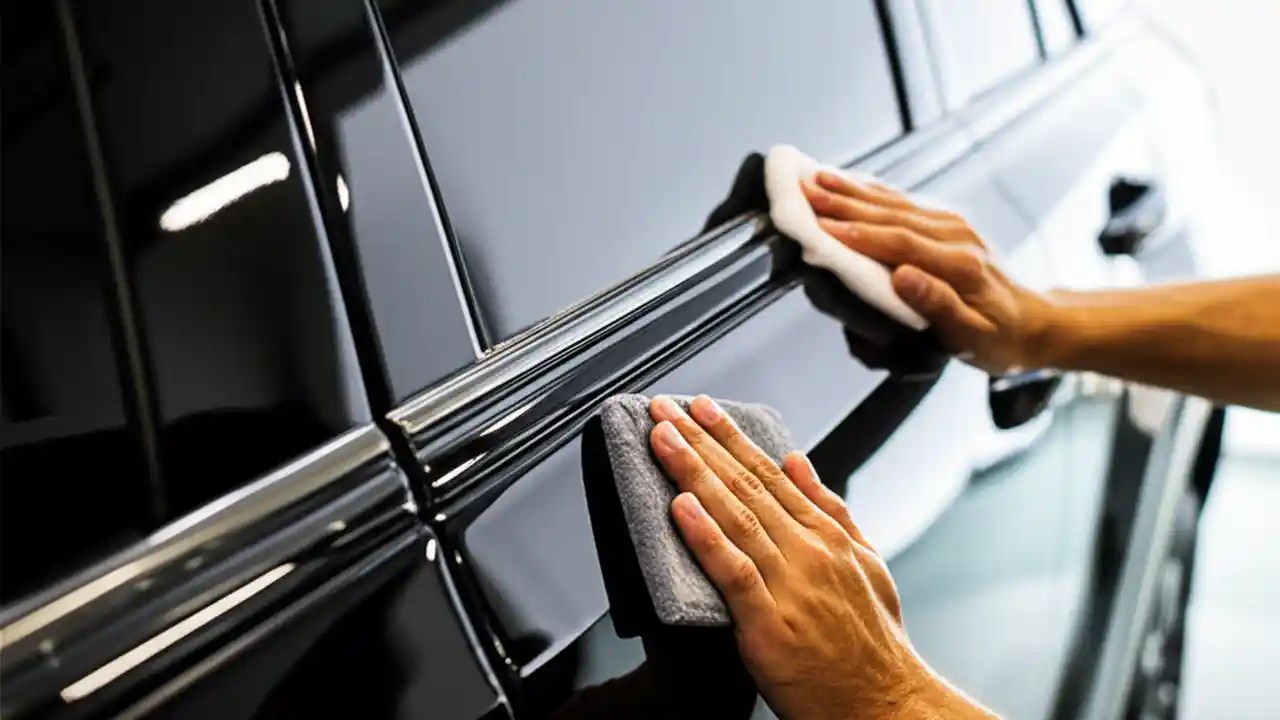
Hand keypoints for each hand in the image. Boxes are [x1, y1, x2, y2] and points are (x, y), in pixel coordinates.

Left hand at [648, 395, 993, 719]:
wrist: (886, 704)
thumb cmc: (873, 645)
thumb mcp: (868, 565)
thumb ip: (832, 510)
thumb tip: (800, 462)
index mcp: (828, 536)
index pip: (770, 473)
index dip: (730, 437)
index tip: (701, 410)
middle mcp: (809, 551)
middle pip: (746, 483)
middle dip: (701, 441)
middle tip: (665, 409)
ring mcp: (791, 584)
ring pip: (735, 515)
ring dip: (694, 472)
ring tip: (663, 440)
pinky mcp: (770, 623)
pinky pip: (732, 571)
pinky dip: (706, 535)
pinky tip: (681, 506)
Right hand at [801, 170, 1055, 373]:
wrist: (1032, 324)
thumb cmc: (1000, 338)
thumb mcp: (974, 337)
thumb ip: (938, 306)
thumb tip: (903, 277)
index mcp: (959, 265)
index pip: (900, 243)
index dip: (859, 233)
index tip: (823, 225)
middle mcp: (955, 236)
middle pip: (891, 215)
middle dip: (844, 202)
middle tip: (806, 190)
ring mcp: (951, 226)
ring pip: (894, 204)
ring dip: (853, 190)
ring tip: (817, 178)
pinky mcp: (946, 224)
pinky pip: (903, 204)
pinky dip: (873, 192)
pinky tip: (851, 182)